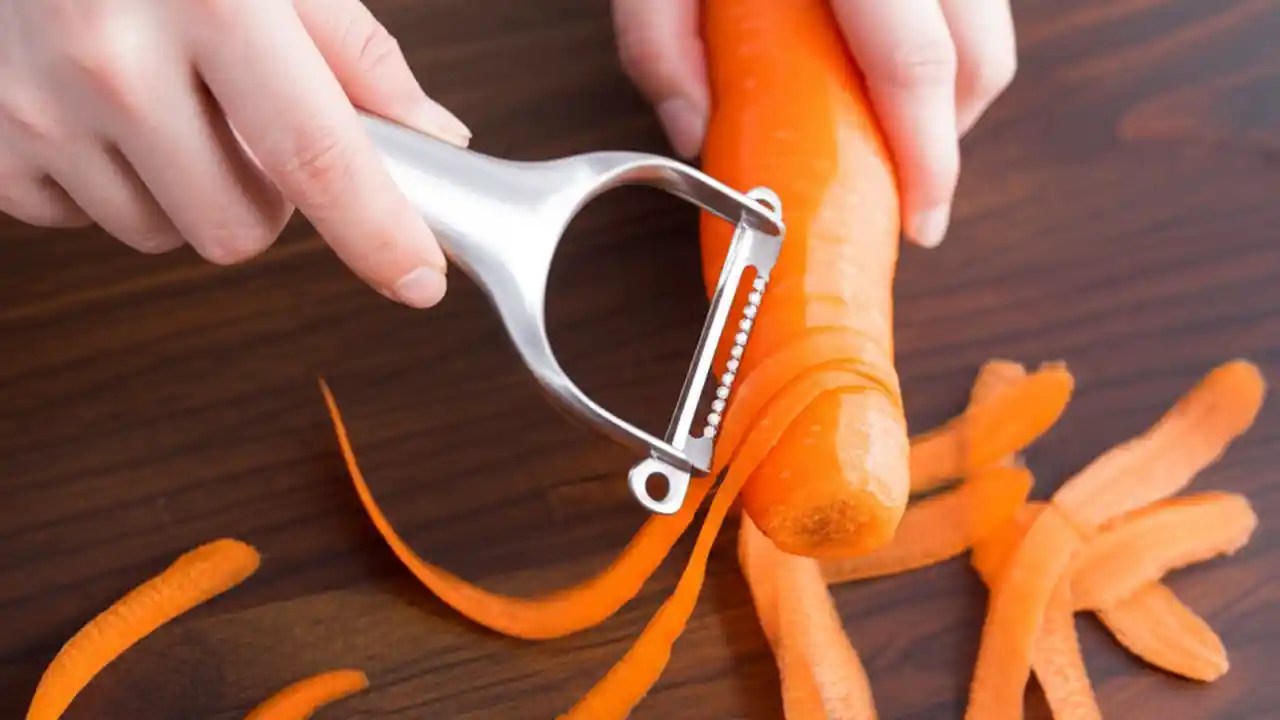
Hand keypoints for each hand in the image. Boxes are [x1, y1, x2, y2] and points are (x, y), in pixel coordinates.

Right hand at [0, 0, 469, 307]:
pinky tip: (103, 109)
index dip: (378, 232)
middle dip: (266, 195)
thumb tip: (429, 139)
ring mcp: (36, 106)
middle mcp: (111, 59)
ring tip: (164, 96)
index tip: (417, 278)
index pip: (316, 156)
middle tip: (245, 119)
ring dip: (186, 189)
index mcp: (208, 0)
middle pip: (238, 229)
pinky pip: (83, 221)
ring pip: (163, 235)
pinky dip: (111, 181)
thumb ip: (354, 54)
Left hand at [612, 0, 1016, 248]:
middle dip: (950, 136)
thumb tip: (696, 135)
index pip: (915, 64)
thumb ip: (658, 43)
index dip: (930, 157)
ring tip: (889, 126)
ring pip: (988, 24)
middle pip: (979, 52)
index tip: (923, 218)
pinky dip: (943, 41)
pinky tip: (885, 61)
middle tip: (904, 185)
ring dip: (951, 90)